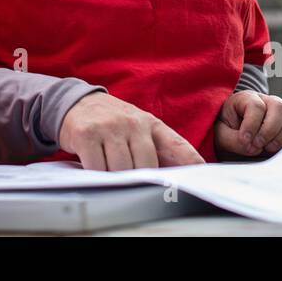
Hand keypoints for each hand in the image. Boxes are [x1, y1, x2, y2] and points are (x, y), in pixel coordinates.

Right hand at [58, 92, 204, 170]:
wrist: (77, 102)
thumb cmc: (113, 122)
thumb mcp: (139, 129)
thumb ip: (159, 150)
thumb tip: (183, 174)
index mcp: (150, 123)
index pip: (177, 145)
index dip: (191, 162)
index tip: (204, 174)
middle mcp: (132, 122)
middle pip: (145, 166)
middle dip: (138, 177)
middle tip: (129, 176)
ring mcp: (109, 127)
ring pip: (120, 169)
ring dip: (114, 176)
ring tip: (108, 166)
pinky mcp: (86, 134)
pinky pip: (97, 168)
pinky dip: (96, 173)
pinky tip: (93, 163)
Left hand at [214, 90, 281, 158]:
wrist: (235, 141)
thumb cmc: (227, 135)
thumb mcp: (221, 136)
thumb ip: (233, 140)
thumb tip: (254, 147)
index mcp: (246, 99)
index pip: (256, 105)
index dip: (251, 124)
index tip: (245, 141)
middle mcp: (267, 101)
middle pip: (279, 106)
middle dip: (270, 130)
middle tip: (259, 146)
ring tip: (270, 149)